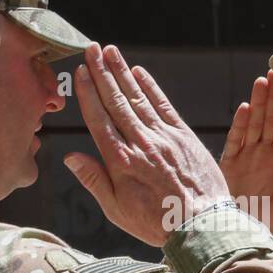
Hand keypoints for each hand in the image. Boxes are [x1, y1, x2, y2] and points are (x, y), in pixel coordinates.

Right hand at [65, 43, 231, 246]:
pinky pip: (164, 106)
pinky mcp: (184, 136)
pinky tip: (140, 72)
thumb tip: (70, 157)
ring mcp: (164, 137)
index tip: (80, 71)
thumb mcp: (117, 209)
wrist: (202, 225)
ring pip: (138, 98)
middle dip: (102, 72)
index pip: (99, 119)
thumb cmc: (156, 222)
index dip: (88, 92)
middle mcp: (140, 143)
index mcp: (120, 161)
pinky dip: (151, 87)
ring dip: (123, 72)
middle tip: (92, 48)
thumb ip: (94, 180)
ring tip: (111, 51)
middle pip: (116, 102)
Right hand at [219, 70, 272, 235]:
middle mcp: (263, 153)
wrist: (240, 234)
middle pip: (270, 119)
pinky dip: (240, 124)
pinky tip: (246, 108)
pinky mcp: (228, 163)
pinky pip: (235, 140)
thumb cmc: (267, 221)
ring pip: (253, 123)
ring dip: (258, 102)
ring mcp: (245, 156)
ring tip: (261, 81)